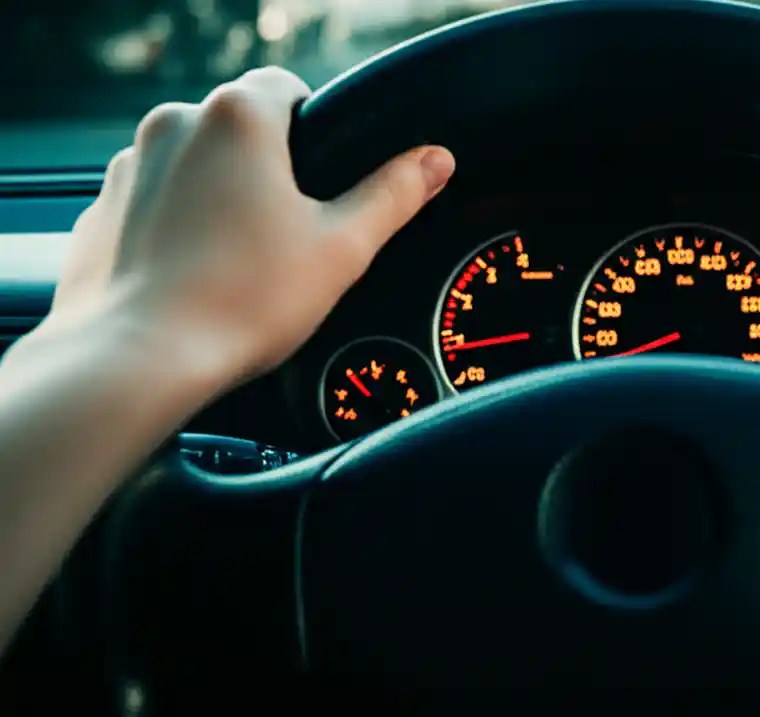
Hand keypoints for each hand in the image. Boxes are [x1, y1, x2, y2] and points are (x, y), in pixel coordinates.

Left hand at [49, 66, 454, 388]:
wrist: (140, 361)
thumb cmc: (241, 302)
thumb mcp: (343, 248)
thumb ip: (394, 195)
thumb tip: (434, 161)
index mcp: (239, 118)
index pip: (289, 88)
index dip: (318, 135)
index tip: (326, 187)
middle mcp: (173, 127)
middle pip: (241, 130)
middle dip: (271, 173)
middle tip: (295, 238)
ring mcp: (128, 169)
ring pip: (196, 168)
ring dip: (223, 200)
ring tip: (247, 266)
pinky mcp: (102, 214)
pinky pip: (155, 208)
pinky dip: (179, 232)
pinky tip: (203, 281)